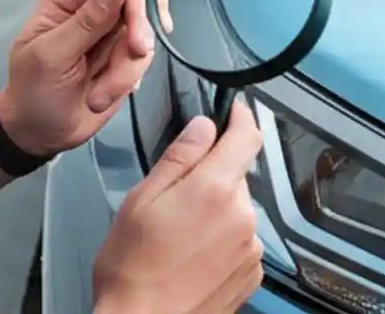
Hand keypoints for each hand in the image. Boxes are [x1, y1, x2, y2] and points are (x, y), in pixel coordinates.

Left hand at [0, 0, 170, 157]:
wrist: (39, 132)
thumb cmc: (31, 92)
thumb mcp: (51, 56)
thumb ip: (85, 22)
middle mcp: (92, 9)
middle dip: (139, 21)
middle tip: (135, 49)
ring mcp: (111, 34)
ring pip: (144, 30)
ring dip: (127, 66)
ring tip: (99, 92)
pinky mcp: (125, 58)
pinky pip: (145, 58)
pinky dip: (129, 79)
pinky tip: (105, 92)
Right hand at [92, 102, 264, 313]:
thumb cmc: (133, 268)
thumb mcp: (142, 199)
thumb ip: (178, 158)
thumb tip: (202, 127)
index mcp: (215, 190)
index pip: (246, 137)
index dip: (241, 118)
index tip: (234, 111)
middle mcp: (242, 217)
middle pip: (236, 175)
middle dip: (211, 176)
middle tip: (173, 197)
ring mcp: (250, 248)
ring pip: (237, 209)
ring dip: (216, 210)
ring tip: (177, 235)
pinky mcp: (251, 273)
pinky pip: (240, 239)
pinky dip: (221, 239)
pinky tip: (191, 255)